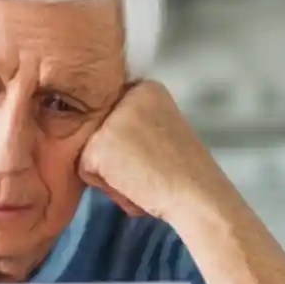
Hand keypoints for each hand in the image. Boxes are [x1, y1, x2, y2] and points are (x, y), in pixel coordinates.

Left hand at [78, 80, 235, 222]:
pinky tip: (134, 185)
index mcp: (147, 88)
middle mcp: (126, 95)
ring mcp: (109, 119)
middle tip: (150, 168)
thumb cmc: (186, 174)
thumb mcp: (163, 131)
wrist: (198, 195)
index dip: (130, 144)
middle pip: (100, 133)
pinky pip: (86, 172)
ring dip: (112, 174)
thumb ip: (136, 126)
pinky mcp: (96, 146)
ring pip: (91, 152)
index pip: (115, 116)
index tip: (155, 154)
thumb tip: (114, 142)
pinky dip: (107, 188)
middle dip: (118, 158)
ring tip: (144, 178)